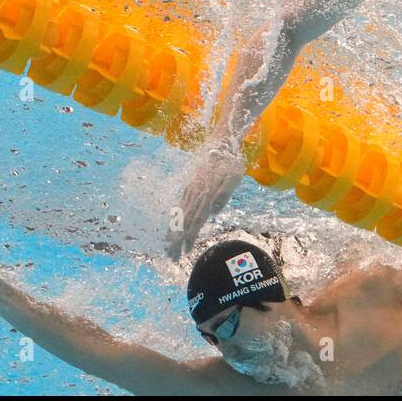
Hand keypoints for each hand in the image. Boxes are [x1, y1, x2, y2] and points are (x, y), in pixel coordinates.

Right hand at [167, 141, 246, 260]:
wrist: (221, 142)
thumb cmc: (230, 161)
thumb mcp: (234, 176)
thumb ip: (224, 193)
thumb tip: (213, 211)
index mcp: (204, 194)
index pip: (195, 221)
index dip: (189, 237)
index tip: (184, 252)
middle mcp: (194, 193)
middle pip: (183, 221)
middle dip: (176, 241)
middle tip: (171, 258)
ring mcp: (190, 189)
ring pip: (179, 214)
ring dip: (173, 231)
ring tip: (167, 247)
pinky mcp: (190, 186)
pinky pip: (180, 205)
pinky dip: (175, 218)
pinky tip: (173, 225)